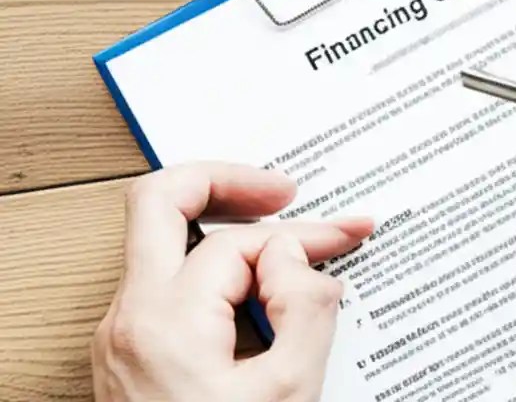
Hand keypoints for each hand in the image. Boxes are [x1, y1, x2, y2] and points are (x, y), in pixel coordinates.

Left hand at [92, 163, 373, 401]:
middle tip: (283, 187)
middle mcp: (128, 318)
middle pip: (159, 201)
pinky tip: (257, 281)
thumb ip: (306, 308)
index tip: (344, 238)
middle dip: (228, 182)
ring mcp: (122, 335)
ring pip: (162, 242)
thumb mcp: (289, 393)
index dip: (299, 235)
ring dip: (224, 227)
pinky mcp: (131, 353)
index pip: (236, 243)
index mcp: (163, 323)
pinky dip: (214, 268)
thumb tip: (297, 254)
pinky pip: (168, 284)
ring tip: (282, 233)